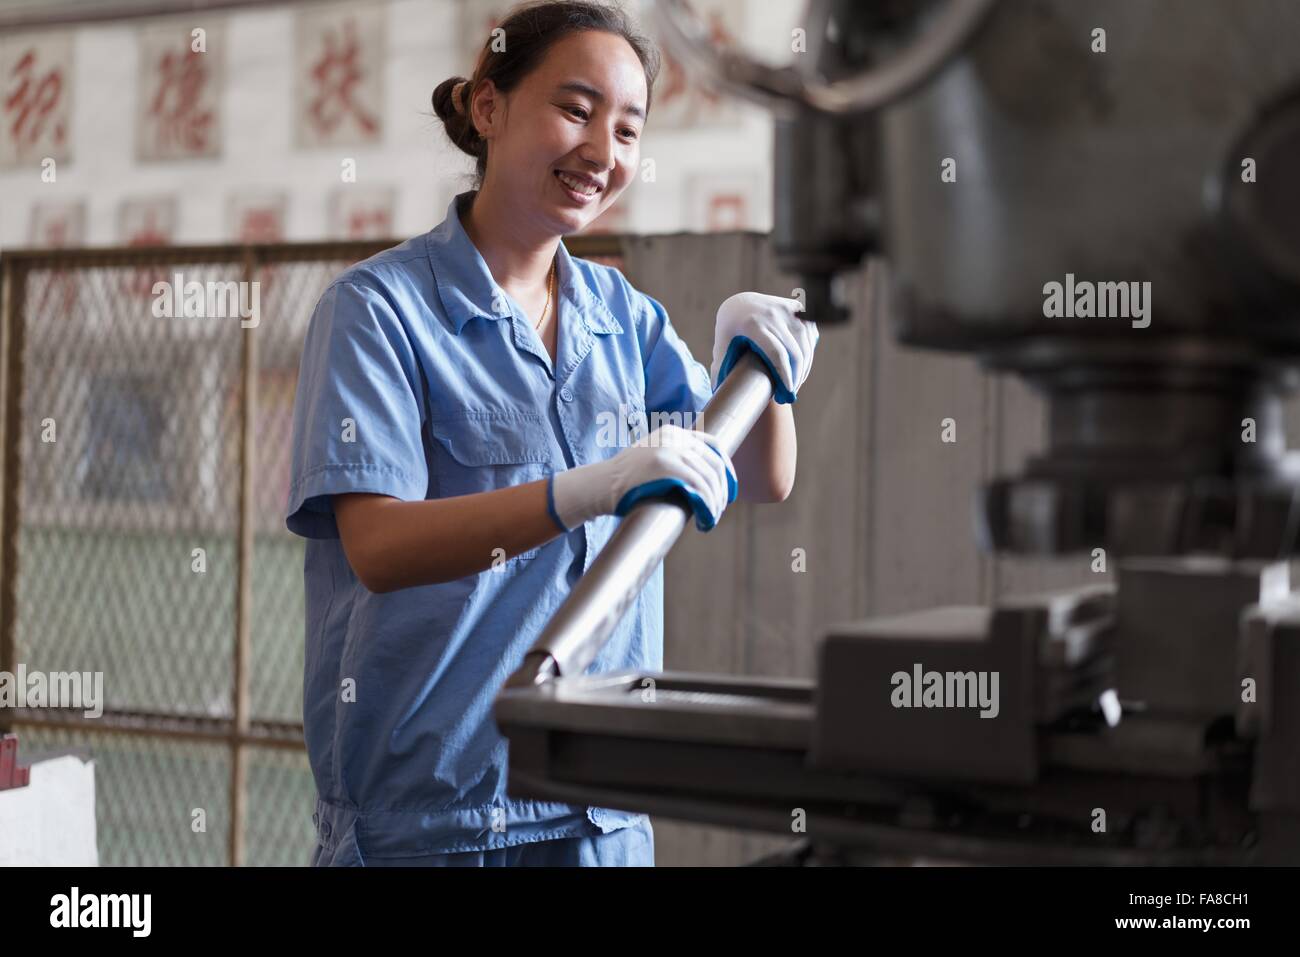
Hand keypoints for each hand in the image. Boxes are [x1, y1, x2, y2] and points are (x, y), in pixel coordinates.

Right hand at [550, 424, 736, 532]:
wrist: (601, 484)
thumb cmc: (626, 481)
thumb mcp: (653, 458)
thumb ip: (676, 459)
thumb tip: (704, 479)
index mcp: (673, 432)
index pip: (713, 445)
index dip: (726, 468)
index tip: (727, 489)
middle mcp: (674, 436)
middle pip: (713, 462)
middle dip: (722, 489)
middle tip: (719, 509)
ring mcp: (669, 448)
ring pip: (708, 476)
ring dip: (715, 501)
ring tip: (711, 518)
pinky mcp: (665, 465)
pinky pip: (698, 485)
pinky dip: (707, 503)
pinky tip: (705, 517)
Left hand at [711, 291, 818, 402]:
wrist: (740, 301)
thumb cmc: (729, 329)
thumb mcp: (722, 345)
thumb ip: (720, 369)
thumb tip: (719, 393)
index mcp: (753, 324)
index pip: (776, 353)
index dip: (785, 374)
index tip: (787, 392)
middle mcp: (772, 314)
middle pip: (793, 351)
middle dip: (796, 376)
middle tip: (791, 394)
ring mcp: (786, 309)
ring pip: (805, 343)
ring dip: (805, 366)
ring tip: (796, 383)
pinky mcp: (797, 308)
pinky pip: (809, 333)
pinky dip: (809, 351)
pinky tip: (803, 366)